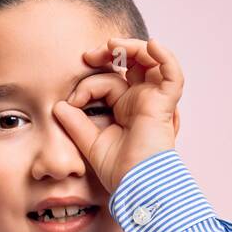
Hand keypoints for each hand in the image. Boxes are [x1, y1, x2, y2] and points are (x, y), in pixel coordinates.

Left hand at [52, 36, 182, 192]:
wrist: (136, 186)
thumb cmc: (119, 172)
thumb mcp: (89, 143)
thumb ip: (75, 123)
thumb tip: (58, 106)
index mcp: (125, 109)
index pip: (107, 82)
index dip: (87, 85)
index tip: (72, 101)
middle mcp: (140, 101)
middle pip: (132, 64)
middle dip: (111, 53)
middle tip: (90, 55)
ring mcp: (154, 101)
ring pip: (150, 62)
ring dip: (132, 48)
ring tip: (113, 46)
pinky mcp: (164, 105)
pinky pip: (173, 75)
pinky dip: (166, 57)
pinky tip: (151, 45)